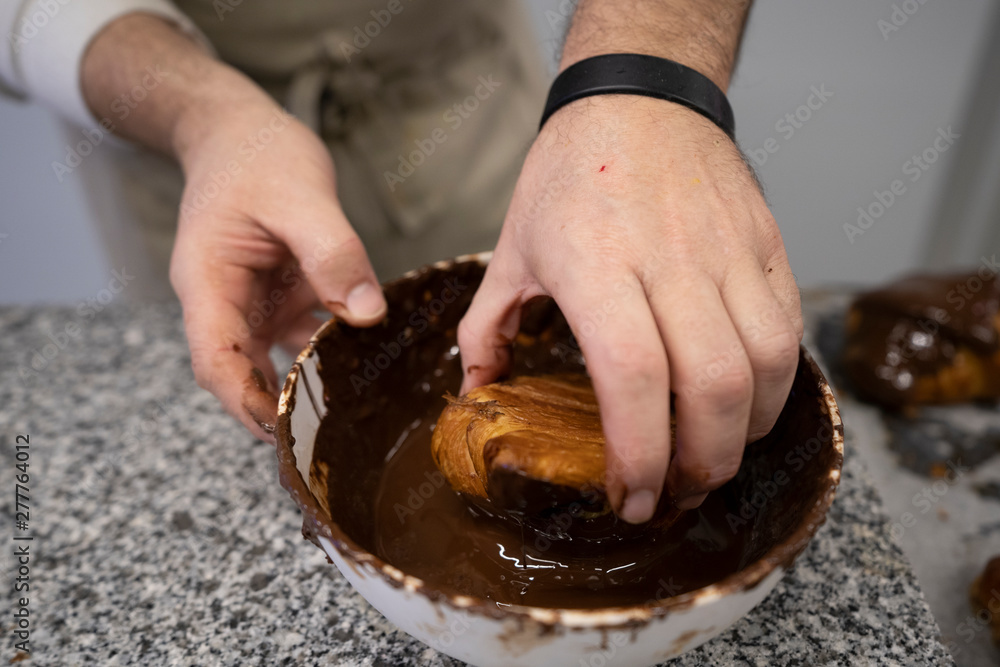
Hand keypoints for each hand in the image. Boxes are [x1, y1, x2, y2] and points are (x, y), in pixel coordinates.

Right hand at [169, 88, 385, 441]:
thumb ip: (332, 252)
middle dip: (274, 409)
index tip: (280, 431)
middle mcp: (223, 300)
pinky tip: (361, 367)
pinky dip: (325, 354)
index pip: (216, 358)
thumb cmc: (256, 154)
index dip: (244, 401)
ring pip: (272, 361)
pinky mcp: (277, 296)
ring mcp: (250, 302)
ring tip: (348, 418)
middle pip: (239, 373)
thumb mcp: (299, 195)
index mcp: (207, 281)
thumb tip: (366, 313)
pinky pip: (300, 337)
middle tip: (322, 442)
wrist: (240, 131)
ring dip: (304, 388)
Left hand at [458, 95, 801, 522]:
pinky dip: (775, 387)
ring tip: (712, 458)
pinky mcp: (766, 246)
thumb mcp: (512, 247)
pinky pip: (788, 332)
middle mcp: (670, 260)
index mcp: (596, 264)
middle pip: (711, 386)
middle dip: (700, 463)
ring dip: (745, 434)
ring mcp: (727, 252)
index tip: (628, 495)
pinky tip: (745, 408)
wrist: (641, 99)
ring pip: (765, 366)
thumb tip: (475, 393)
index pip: (632, 376)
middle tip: (674, 492)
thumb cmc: (571, 173)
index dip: (638, 452)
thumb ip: (486, 328)